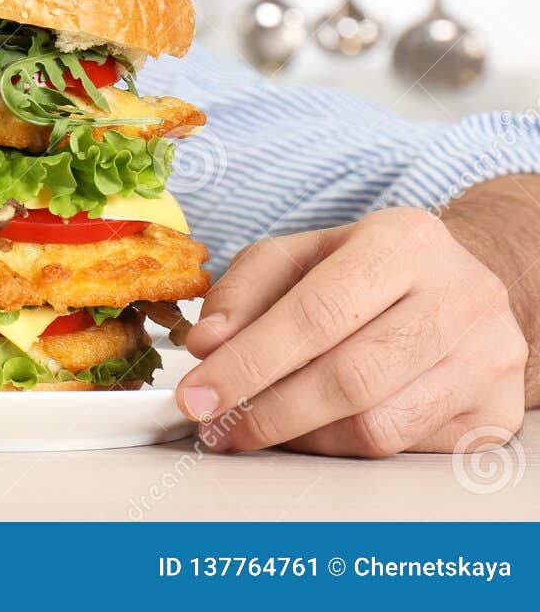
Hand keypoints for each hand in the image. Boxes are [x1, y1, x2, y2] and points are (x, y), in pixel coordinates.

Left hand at [177, 208, 528, 456]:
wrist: (459, 287)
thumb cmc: (364, 271)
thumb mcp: (298, 257)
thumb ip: (242, 293)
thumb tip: (206, 346)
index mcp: (404, 242)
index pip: (316, 314)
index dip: (248, 363)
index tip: (196, 395)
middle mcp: (460, 296)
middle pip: (349, 378)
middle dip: (268, 411)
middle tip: (216, 426)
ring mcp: (488, 358)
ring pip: (377, 426)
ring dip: (301, 438)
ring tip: (257, 428)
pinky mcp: (496, 412)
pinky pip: (403, 450)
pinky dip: (344, 448)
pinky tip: (313, 430)